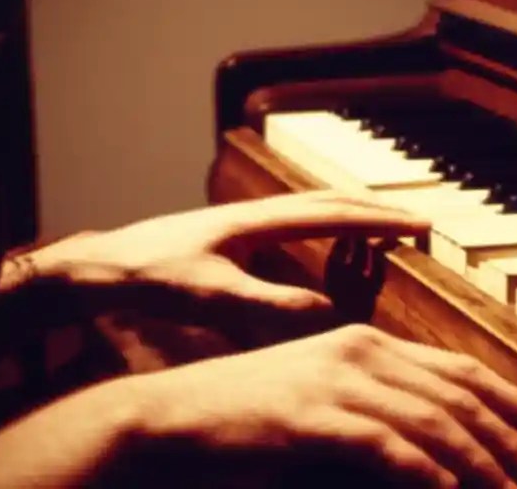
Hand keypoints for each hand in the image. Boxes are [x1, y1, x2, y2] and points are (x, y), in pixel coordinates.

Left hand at [10, 191, 429, 330]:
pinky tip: (324, 248)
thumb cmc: (147, 277)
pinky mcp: (230, 236)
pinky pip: (293, 225)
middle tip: (416, 222)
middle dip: (376, 210)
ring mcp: (242, 222)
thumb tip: (329, 315)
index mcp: (257, 220)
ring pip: (311, 209)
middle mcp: (255, 213)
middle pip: (330, 201)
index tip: (421, 225)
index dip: (381, 220)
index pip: (334, 214)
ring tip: (383, 230)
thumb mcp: (209, 296)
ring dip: (352, 216)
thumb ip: (267, 306)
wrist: (95, 266)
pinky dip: (324, 229)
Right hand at [132, 324, 516, 486]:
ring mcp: (336, 381)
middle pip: (463, 395)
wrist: (166, 422)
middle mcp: (362, 352)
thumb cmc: (248, 423)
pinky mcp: (309, 417)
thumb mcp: (325, 406)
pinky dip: (428, 473)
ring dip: (485, 465)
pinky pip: (386, 446)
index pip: (466, 371)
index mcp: (371, 344)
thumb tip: (439, 454)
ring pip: (436, 422)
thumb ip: (381, 417)